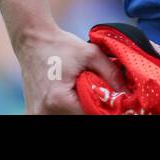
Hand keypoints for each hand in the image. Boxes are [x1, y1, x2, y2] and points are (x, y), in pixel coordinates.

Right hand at [14, 23, 128, 114]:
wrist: (32, 40)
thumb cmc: (60, 46)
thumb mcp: (91, 54)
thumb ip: (112, 74)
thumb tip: (127, 94)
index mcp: (58, 100)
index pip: (91, 114)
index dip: (104, 109)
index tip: (112, 101)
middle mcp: (44, 113)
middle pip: (79, 118)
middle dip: (92, 108)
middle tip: (97, 94)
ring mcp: (36, 116)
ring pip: (70, 118)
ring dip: (79, 109)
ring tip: (80, 92)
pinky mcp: (32, 115)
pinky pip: (58, 116)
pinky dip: (68, 109)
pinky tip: (70, 96)